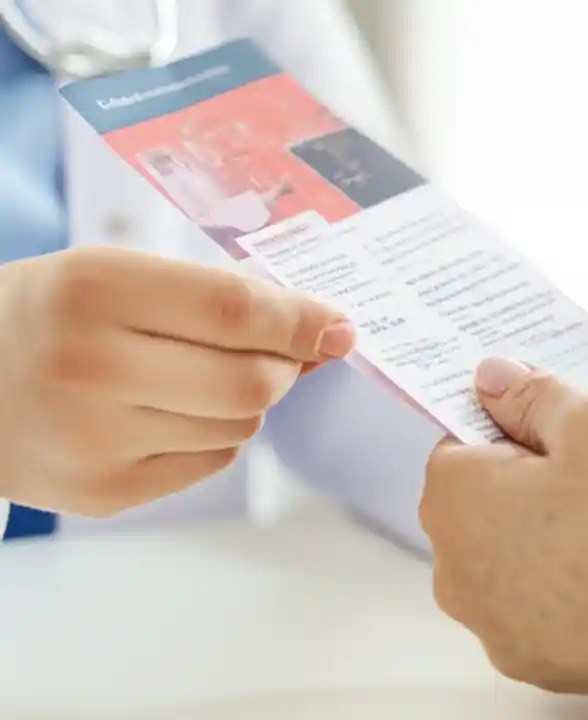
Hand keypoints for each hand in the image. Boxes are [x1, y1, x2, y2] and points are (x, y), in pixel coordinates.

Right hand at [0, 246, 354, 515]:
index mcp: (93, 291)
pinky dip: (212, 436)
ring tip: (191, 378)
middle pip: (253, 383)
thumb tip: (323, 333)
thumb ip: (218, 297)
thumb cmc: (51, 318)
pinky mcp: (102, 493)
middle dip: (283, 367)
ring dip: (244, 401)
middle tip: (276, 352)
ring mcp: (93, 441)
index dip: (301, 321)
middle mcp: (89, 368)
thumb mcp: (115, 276)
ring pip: (240, 427)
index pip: (235, 312)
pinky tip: (166, 414)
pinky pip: (210, 463)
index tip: (338, 327)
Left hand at [421, 359, 587, 695]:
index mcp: (455, 496)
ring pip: (522, 556)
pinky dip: (582, 586)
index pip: (464, 438)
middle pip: (490, 501)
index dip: (522, 423)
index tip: (568, 424)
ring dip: (562, 536)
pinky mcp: (542, 663)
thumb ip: (536, 394)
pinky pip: (553, 606)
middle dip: (540, 481)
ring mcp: (498, 624)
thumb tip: (495, 381)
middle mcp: (458, 570)